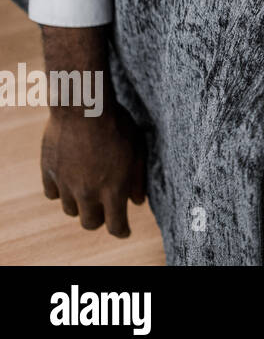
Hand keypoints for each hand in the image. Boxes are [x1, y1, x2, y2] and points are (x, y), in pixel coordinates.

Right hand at [41, 102, 146, 236]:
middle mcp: (88, 192)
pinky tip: (70, 180)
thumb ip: (138, 179)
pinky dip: (61, 191)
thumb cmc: (118, 126)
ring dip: (81, 205)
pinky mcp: (49, 173)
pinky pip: (52, 194)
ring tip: (90, 190)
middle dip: (100, 219)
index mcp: (113, 189)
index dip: (121, 231)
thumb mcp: (139, 150)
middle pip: (90, 223)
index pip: (116, 226)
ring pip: (71, 210)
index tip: (124, 229)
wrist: (84, 107)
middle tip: (106, 208)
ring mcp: (66, 184)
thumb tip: (138, 201)